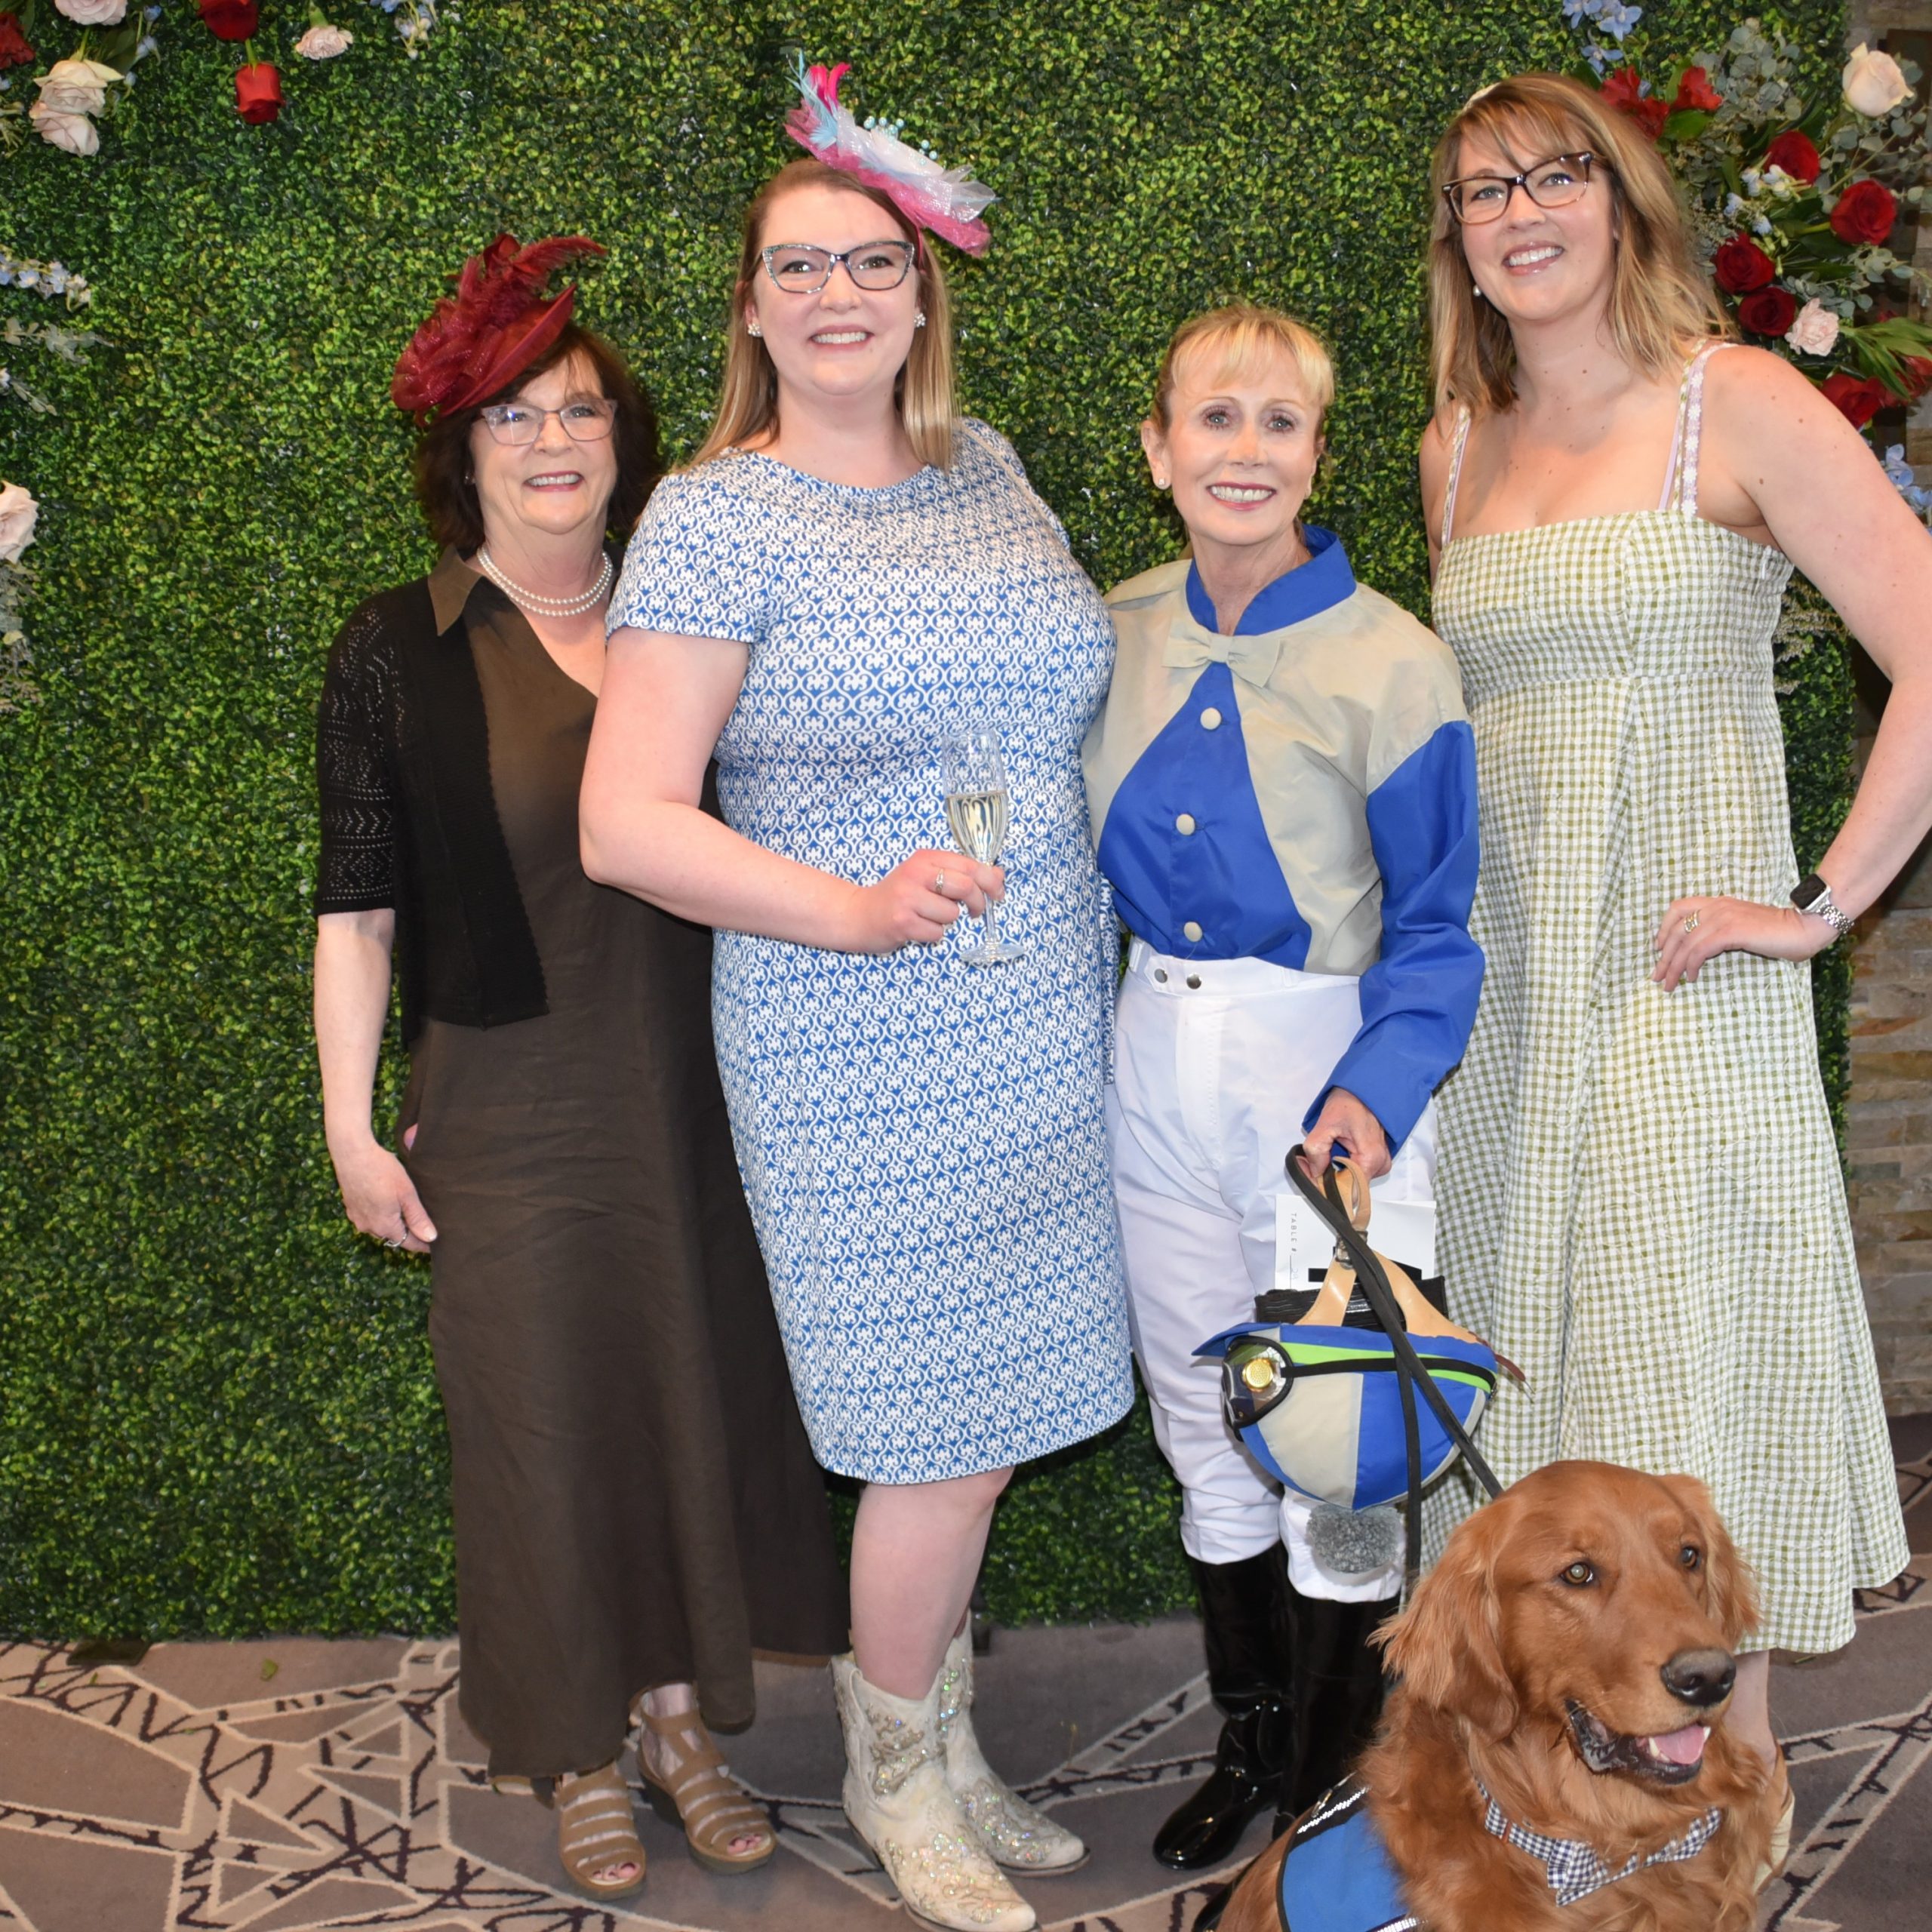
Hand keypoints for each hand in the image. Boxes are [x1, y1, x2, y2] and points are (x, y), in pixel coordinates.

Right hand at [327, 1134, 436, 1251]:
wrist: (353, 1153)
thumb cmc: (383, 1171)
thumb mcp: (407, 1193)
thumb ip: (418, 1217)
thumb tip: (430, 1238)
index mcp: (384, 1226)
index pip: (407, 1243)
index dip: (422, 1245)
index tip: (433, 1246)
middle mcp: (368, 1227)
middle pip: (393, 1236)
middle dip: (408, 1233)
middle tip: (424, 1225)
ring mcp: (357, 1217)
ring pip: (380, 1227)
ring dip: (393, 1223)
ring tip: (407, 1213)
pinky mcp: (350, 1207)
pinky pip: (369, 1217)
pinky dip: (380, 1215)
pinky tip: (386, 1203)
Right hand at [843, 849, 1003, 953]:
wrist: (860, 914)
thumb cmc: (899, 896)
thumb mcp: (927, 875)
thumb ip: (960, 873)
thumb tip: (999, 875)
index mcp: (925, 858)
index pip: (970, 865)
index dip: (991, 881)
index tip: (998, 894)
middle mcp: (916, 873)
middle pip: (966, 887)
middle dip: (978, 904)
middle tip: (975, 912)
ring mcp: (907, 898)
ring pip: (952, 914)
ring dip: (947, 921)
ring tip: (929, 917)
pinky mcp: (902, 922)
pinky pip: (937, 933)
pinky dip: (933, 935)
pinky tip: (918, 928)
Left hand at [1300, 1088, 1391, 1179]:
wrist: (1362, 1091)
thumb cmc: (1349, 1103)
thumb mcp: (1325, 1124)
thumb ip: (1316, 1150)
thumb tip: (1314, 1171)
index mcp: (1370, 1159)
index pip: (1349, 1191)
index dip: (1327, 1188)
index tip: (1312, 1177)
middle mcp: (1379, 1165)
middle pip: (1350, 1187)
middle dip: (1327, 1179)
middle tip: (1311, 1163)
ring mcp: (1380, 1163)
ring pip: (1352, 1180)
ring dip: (1334, 1172)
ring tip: (1324, 1154)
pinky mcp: (1376, 1160)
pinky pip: (1357, 1171)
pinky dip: (1343, 1167)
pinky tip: (1335, 1153)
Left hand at [1651, 895, 1835, 990]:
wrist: (1804, 927)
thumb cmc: (1778, 933)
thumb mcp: (1742, 927)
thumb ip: (1722, 931)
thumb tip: (1700, 951)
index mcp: (1718, 903)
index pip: (1678, 907)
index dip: (1664, 928)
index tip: (1658, 948)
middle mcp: (1717, 906)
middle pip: (1676, 929)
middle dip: (1664, 955)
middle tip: (1658, 976)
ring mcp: (1723, 917)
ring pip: (1685, 943)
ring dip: (1674, 966)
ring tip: (1670, 984)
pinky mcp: (1730, 931)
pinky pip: (1699, 950)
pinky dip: (1691, 965)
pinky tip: (1692, 977)